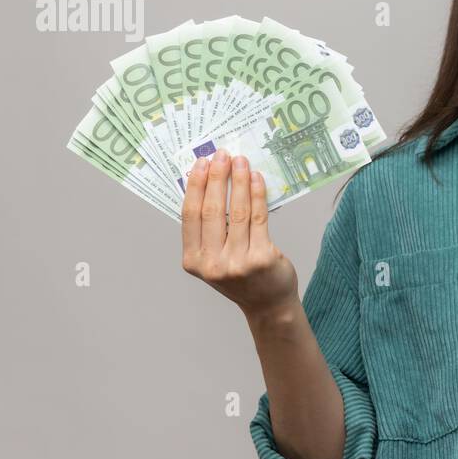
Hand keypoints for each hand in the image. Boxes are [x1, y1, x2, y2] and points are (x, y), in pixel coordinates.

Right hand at [180, 149, 298, 318]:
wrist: (267, 303)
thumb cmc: (240, 275)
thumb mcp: (213, 257)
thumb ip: (207, 229)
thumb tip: (208, 183)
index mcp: (193, 260)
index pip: (190, 215)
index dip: (195, 185)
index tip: (201, 163)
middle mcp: (212, 263)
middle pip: (212, 210)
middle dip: (217, 177)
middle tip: (222, 155)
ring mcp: (237, 262)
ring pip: (237, 211)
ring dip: (239, 181)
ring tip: (241, 161)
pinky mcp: (261, 258)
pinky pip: (258, 218)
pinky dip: (257, 195)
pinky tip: (257, 179)